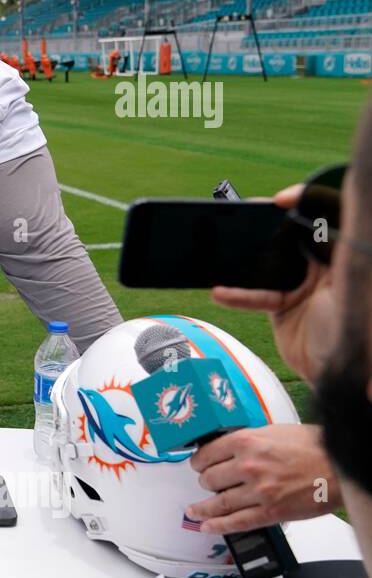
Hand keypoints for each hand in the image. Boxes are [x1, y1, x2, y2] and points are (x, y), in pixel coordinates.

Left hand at [186, 423, 341, 533]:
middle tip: (210, 484)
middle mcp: (248, 466)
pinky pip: (236, 522)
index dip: (199, 462)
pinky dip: (218, 526)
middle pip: (209, 479)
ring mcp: (258, 491)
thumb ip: (247, 442)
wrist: (339, 466)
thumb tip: (227, 450)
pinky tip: (207, 526)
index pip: (206, 454)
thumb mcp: (273, 432)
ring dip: (202, 508)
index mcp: (246, 442)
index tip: (198, 466)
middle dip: (207, 482)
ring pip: (218, 502)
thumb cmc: (313, 447)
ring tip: (195, 511)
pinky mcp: (270, 512)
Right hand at [211, 185, 336, 384]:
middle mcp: (327, 265)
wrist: (345, 377)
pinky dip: (237, 295)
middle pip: (293, 236)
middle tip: (242, 216)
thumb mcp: (348, 276)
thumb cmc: (358, 330)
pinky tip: (219, 292)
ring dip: (246, 261)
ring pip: (269, 264)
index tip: (279, 200)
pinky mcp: (283, 307)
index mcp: (349, 253)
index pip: (327, 215)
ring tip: (221, 248)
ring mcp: (303, 286)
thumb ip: (331, 240)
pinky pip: (256, 295)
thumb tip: (301, 203)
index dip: (305, 202)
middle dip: (267, 226)